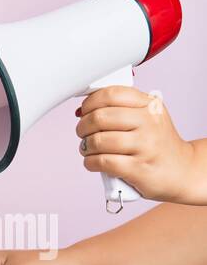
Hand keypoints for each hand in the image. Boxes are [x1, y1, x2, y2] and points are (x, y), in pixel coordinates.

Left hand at [76, 87, 206, 204]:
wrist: (181, 170)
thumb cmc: (157, 143)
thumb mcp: (148, 117)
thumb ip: (121, 108)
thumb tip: (83, 108)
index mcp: (149, 105)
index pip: (112, 94)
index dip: (90, 102)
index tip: (84, 111)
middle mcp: (148, 123)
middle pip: (100, 117)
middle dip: (83, 127)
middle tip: (83, 133)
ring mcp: (144, 145)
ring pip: (98, 141)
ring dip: (85, 146)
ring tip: (89, 149)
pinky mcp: (137, 168)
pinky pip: (102, 162)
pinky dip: (90, 162)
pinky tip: (93, 162)